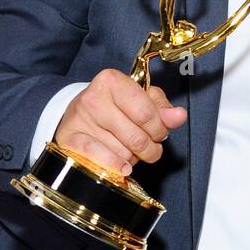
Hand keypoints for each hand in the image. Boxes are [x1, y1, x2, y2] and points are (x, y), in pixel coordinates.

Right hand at [54, 68, 186, 174]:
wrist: (77, 115)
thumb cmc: (115, 106)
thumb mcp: (141, 100)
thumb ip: (162, 109)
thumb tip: (179, 116)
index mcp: (113, 81)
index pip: (147, 113)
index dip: (159, 129)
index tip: (160, 133)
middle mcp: (93, 98)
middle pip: (137, 137)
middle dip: (150, 148)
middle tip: (149, 147)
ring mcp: (80, 120)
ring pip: (122, 152)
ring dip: (132, 158)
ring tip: (129, 150)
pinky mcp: (70, 140)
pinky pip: (101, 159)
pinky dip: (116, 166)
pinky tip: (122, 167)